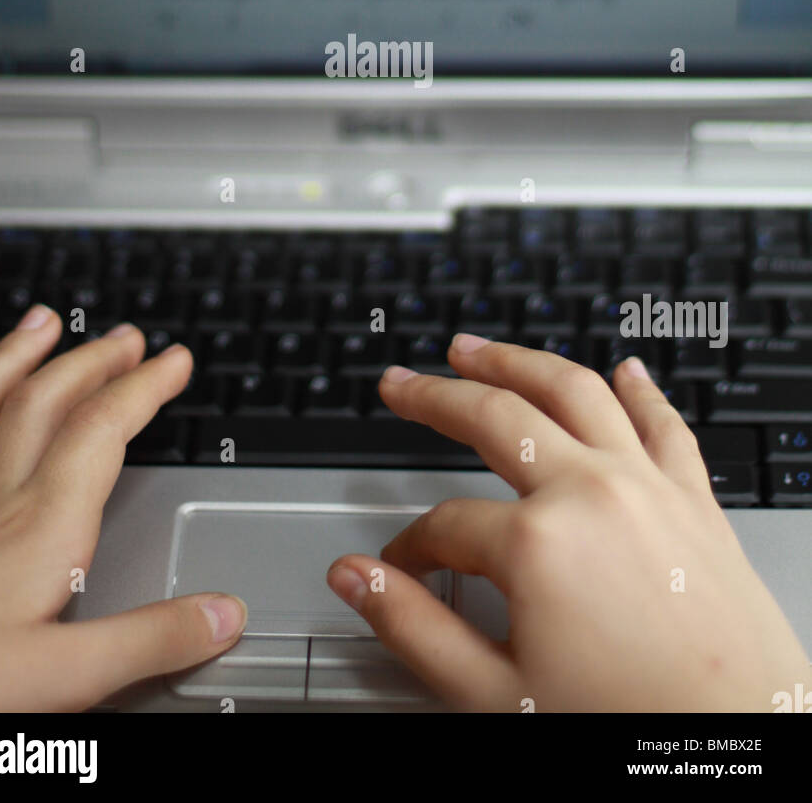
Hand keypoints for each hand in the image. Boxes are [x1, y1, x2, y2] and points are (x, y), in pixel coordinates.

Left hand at [0, 306, 246, 710]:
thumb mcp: (66, 678)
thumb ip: (148, 639)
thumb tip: (221, 613)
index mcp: (41, 528)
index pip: (102, 430)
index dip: (144, 387)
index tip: (175, 361)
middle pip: (46, 402)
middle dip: (93, 361)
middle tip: (128, 338)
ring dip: (17, 356)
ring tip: (41, 322)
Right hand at [328, 337, 809, 711]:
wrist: (743, 746)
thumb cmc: (628, 729)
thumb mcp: (496, 698)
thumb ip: (415, 629)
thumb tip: (354, 578)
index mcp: (538, 542)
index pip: (444, 524)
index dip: (410, 546)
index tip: (400, 566)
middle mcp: (592, 493)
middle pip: (497, 417)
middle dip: (437, 396)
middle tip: (402, 382)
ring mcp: (647, 487)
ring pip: (575, 392)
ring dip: (518, 360)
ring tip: (477, 349)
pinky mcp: (695, 500)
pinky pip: (663, 424)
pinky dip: (641, 390)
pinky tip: (625, 370)